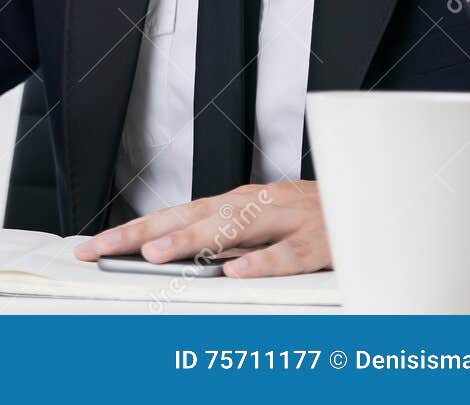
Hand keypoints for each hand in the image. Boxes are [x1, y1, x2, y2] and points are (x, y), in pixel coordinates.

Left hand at [72, 181, 329, 277]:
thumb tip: (176, 262)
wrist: (375, 198)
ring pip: (232, 228)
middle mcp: (253, 205)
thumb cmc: (314, 218)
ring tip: (156, 254)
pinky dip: (262, 261)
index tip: (93, 245)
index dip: (132, 230)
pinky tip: (236, 271)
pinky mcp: (319, 239)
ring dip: (191, 240)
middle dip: (143, 232)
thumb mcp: (261, 229)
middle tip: (105, 247)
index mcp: (234, 203)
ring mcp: (285, 219)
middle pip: (189, 216)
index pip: (172, 216)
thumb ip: (222, 244)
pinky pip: (287, 253)